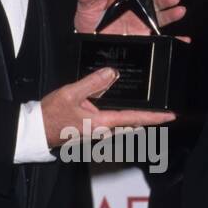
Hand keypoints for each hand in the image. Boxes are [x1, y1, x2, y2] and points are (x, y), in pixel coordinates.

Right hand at [41, 68, 174, 148]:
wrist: (36, 131)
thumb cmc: (51, 115)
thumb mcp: (71, 93)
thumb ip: (93, 82)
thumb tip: (112, 73)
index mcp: (101, 122)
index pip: (134, 118)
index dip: (155, 117)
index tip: (171, 116)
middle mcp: (103, 131)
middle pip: (133, 124)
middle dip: (148, 119)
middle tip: (164, 112)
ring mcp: (98, 133)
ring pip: (124, 126)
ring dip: (136, 119)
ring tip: (148, 110)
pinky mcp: (92, 131)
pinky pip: (113, 125)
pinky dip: (122, 118)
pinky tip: (121, 109)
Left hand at [74, 0, 186, 36]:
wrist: (90, 44)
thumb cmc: (88, 23)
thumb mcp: (86, 8)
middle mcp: (135, 10)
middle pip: (153, 2)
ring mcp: (141, 24)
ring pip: (159, 17)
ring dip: (171, 13)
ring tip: (178, 10)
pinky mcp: (145, 38)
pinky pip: (162, 38)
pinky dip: (175, 39)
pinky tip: (183, 38)